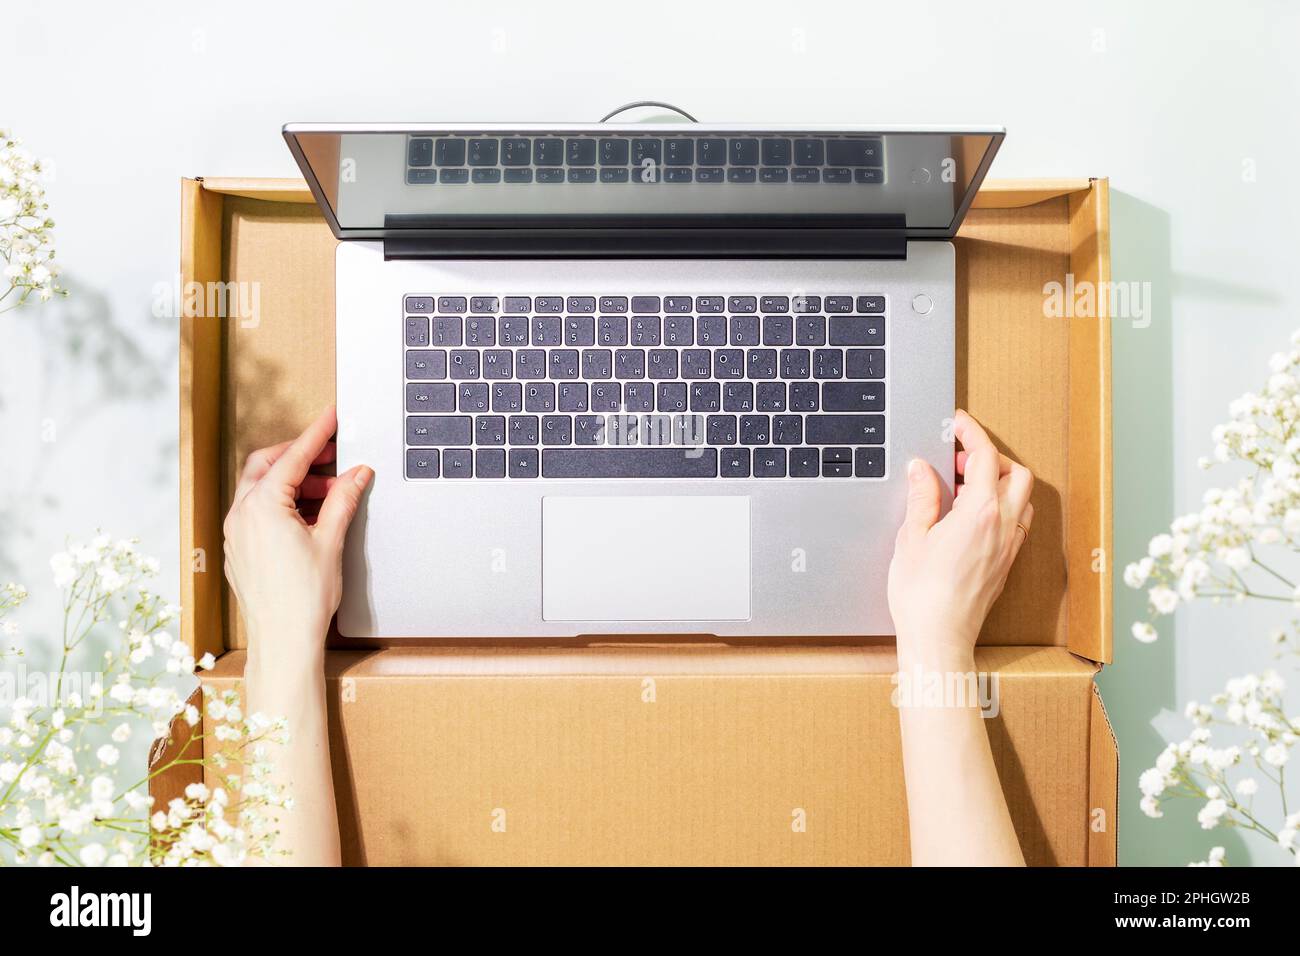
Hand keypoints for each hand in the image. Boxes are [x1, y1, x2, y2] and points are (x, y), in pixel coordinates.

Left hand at [223, 406, 372, 668]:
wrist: (283, 639)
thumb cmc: (304, 597)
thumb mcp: (331, 540)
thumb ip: (343, 499)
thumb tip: (357, 473)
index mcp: (262, 506)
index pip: (293, 457)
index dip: (316, 434)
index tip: (331, 417)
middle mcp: (241, 514)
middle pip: (267, 465)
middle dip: (300, 457)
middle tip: (332, 458)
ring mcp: (235, 533)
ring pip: (259, 488)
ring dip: (292, 483)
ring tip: (328, 494)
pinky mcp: (237, 549)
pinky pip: (254, 512)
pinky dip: (279, 503)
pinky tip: (307, 517)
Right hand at [887, 409, 1033, 663]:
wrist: (939, 637)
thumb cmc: (921, 594)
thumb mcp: (911, 537)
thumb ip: (921, 497)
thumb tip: (921, 469)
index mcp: (978, 512)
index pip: (985, 457)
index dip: (971, 433)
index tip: (958, 423)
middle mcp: (1002, 525)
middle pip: (1015, 473)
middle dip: (990, 458)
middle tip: (956, 461)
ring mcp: (1009, 545)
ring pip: (1021, 498)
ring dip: (999, 483)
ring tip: (962, 489)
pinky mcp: (1007, 563)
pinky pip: (1017, 522)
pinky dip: (1001, 507)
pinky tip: (972, 517)